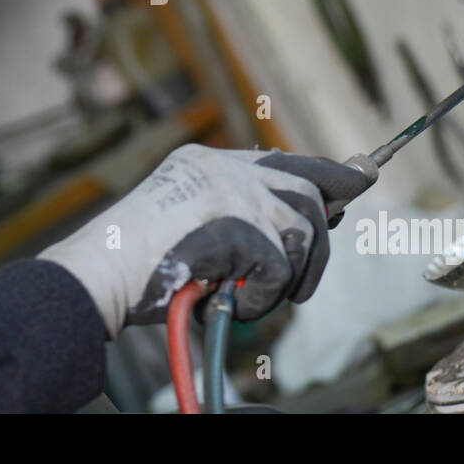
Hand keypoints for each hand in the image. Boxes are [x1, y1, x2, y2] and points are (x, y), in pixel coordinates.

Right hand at [36, 144, 372, 337]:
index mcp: (208, 164)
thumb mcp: (190, 225)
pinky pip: (280, 269)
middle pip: (307, 189)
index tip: (362, 176)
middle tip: (306, 277)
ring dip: (287, 277)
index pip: (284, 161)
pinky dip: (262, 298)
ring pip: (302, 231)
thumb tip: (304, 230)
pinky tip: (230, 303)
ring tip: (248, 299)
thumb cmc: (136, 263)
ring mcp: (233, 193)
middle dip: (321, 234)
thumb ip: (238, 219)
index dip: (328, 174)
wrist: (101, 271)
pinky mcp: (239, 225)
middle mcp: (225, 168)